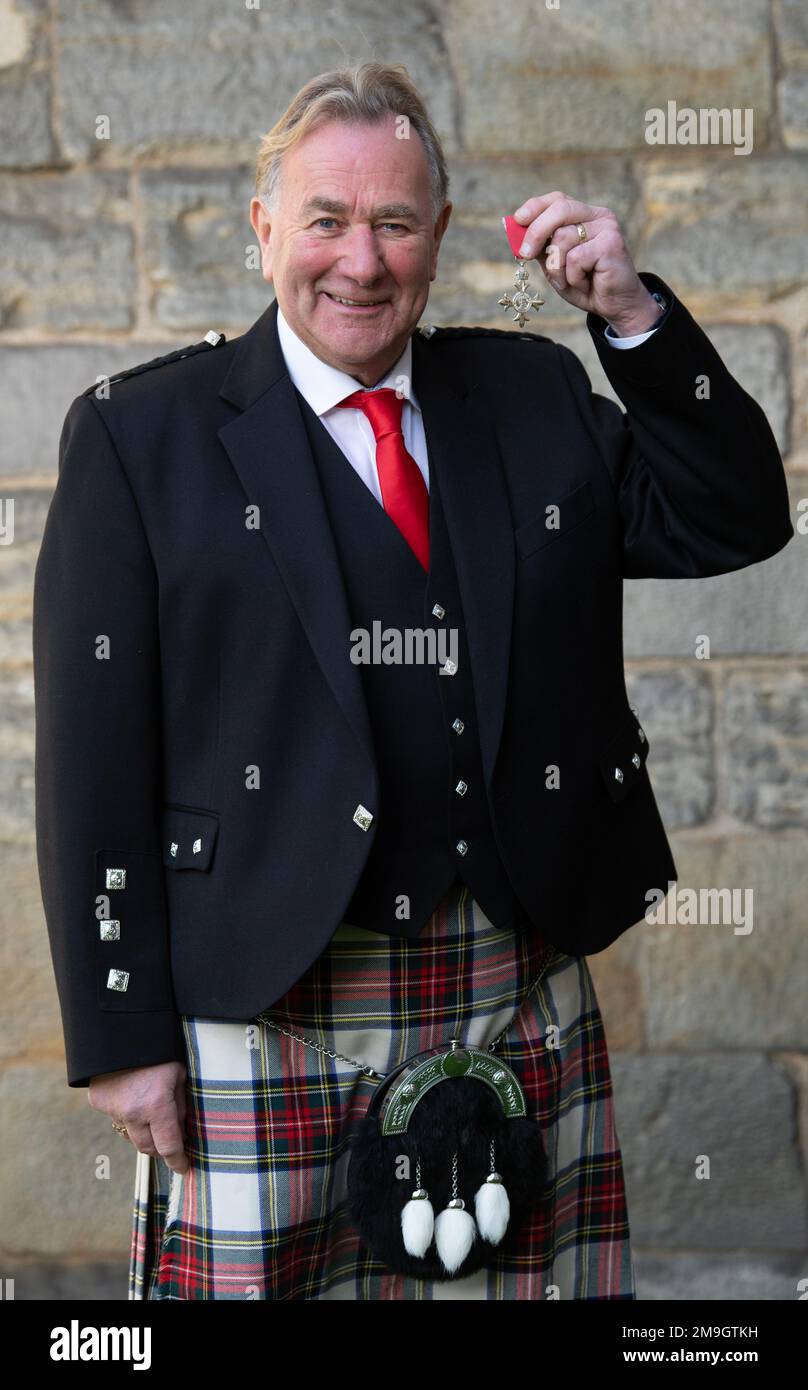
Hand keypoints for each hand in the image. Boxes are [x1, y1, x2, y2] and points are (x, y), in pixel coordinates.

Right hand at [89, 1060, 189, 1174]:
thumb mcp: (179, 1074)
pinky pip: (116, 1116)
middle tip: (171, 1141)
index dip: (177, 1160)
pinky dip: (125, 1112)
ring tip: (151, 1110)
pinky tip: (131, 1094)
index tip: (183, 1167)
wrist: (122, 1028)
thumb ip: (180, 1104)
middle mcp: (133, 1113)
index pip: (168, 1146)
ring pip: (130, 1133)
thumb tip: (182, 1128)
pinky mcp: (98, 1102)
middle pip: (148, 1147)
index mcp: (157, 1106)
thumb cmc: (159, 1049)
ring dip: (142, 1130)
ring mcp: (112, 1109)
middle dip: (161, 1148)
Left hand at [511, 191, 659, 335]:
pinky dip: (573, 277)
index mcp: (585, 215)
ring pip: (562, 238)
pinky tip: (585, 283)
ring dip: (558, 268)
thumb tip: (515, 230)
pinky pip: (575, 258)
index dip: (535, 207)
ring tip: (571, 280)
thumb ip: (540, 247)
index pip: (558, 199)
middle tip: (525, 254)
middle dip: (536, 232)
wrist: (615, 306)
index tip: (518, 220)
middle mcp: (598, 216)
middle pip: (559, 209)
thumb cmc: (585, 284)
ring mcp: (607, 228)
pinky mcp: (611, 244)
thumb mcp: (556, 264)